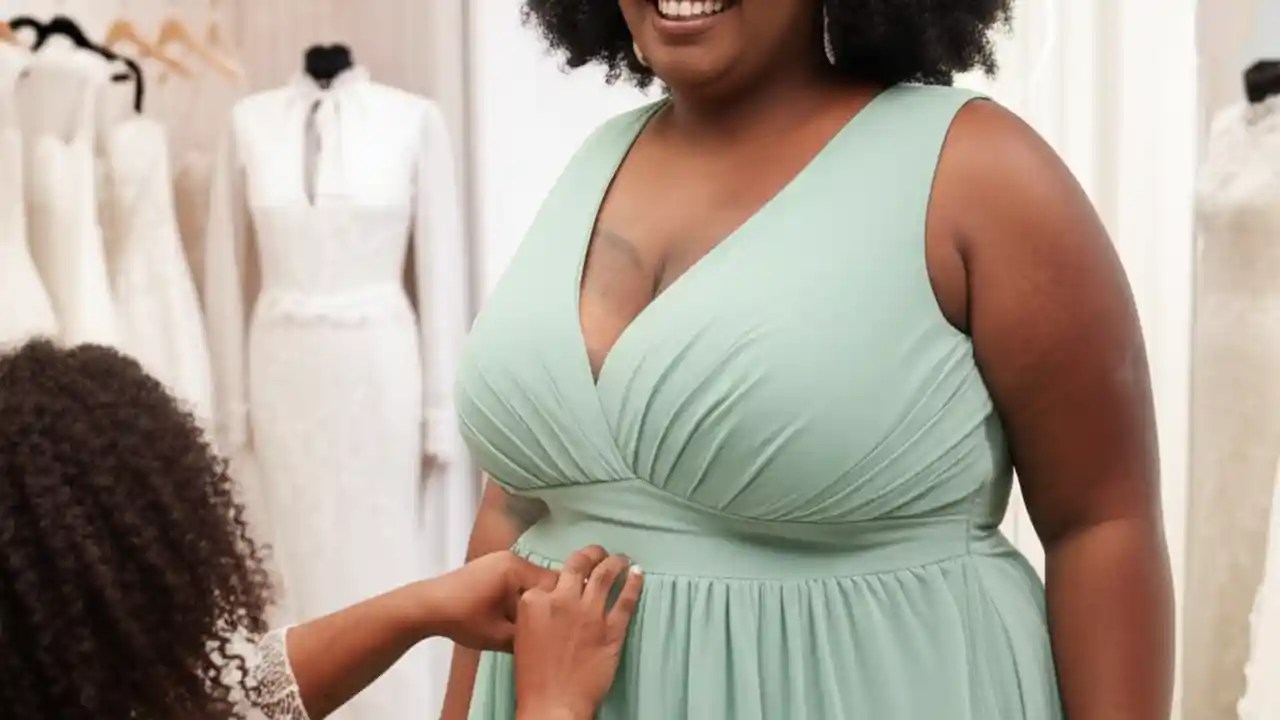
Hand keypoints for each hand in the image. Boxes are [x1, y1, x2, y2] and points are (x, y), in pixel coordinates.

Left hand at [423, 551, 555, 651]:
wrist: (427, 607)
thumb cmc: (463, 619)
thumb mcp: (500, 636)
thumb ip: (529, 637)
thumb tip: (552, 642)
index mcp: (516, 569)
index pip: (555, 584)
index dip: (563, 606)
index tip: (565, 627)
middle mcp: (512, 558)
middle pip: (544, 581)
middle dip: (550, 603)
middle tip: (554, 627)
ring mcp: (501, 560)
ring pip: (531, 581)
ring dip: (536, 600)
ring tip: (537, 623)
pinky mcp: (492, 567)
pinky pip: (518, 579)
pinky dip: (522, 595)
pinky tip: (519, 614)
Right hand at [514, 546, 643, 719]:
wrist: (553, 703)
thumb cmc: (533, 676)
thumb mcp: (523, 634)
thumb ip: (538, 611)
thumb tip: (552, 599)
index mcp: (535, 600)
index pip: (552, 574)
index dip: (564, 573)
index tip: (572, 573)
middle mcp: (562, 600)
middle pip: (579, 564)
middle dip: (592, 554)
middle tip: (599, 552)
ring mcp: (589, 613)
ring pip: (605, 575)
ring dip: (615, 562)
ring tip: (621, 558)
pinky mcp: (611, 629)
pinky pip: (626, 600)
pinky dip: (634, 584)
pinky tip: (638, 574)